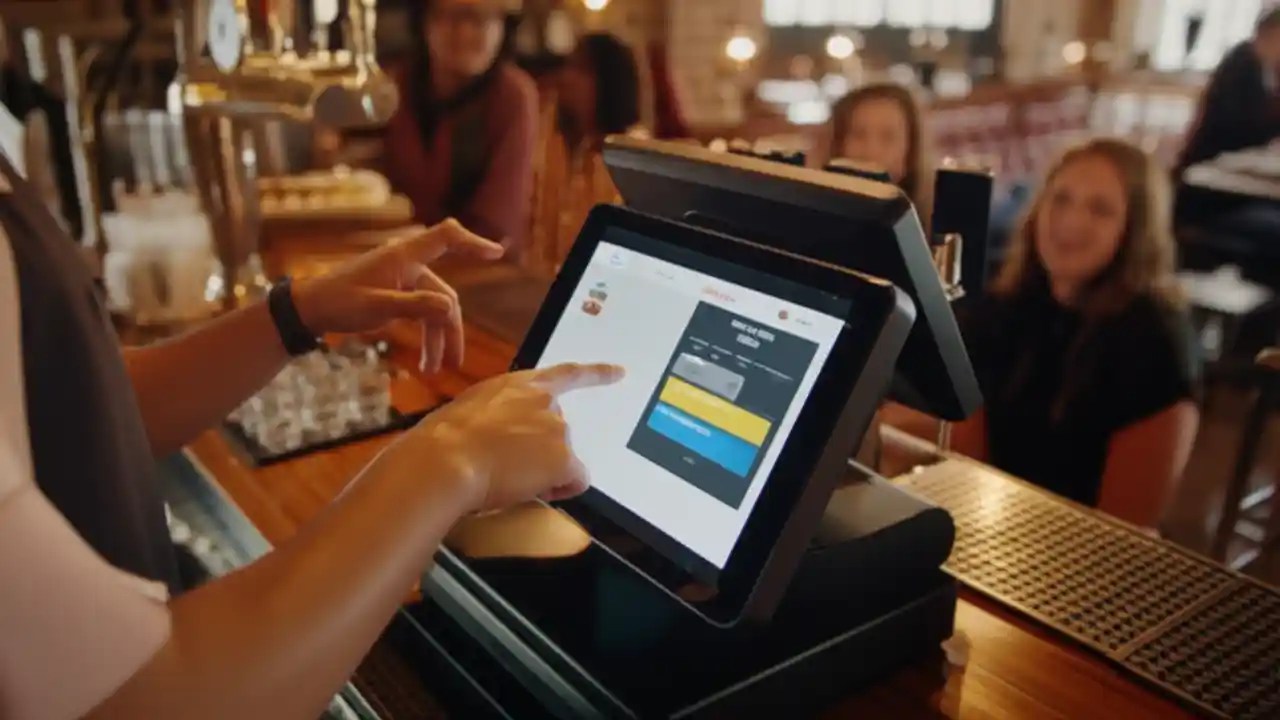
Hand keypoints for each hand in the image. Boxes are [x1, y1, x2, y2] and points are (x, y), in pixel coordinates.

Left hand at [292, 219, 503, 371]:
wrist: (310, 309)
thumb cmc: (338, 302)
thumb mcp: (376, 306)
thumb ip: (413, 306)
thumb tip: (451, 309)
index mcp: (404, 257)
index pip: (445, 237)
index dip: (472, 242)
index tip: (496, 254)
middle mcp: (408, 265)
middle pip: (445, 294)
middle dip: (451, 330)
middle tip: (454, 363)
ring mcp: (404, 281)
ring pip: (435, 310)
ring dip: (437, 340)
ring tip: (434, 370)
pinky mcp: (397, 296)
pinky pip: (422, 315)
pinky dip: (426, 337)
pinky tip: (425, 361)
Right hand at [394, 363, 624, 512]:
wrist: (447, 458)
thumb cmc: (443, 440)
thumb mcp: (471, 413)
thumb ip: (496, 416)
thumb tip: (497, 438)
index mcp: (518, 385)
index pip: (566, 374)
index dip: (596, 374)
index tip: (620, 372)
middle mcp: (545, 402)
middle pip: (557, 433)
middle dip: (540, 453)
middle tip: (506, 468)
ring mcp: (557, 428)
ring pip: (561, 460)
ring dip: (542, 472)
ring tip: (505, 478)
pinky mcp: (564, 457)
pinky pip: (575, 481)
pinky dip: (560, 490)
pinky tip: (532, 491)